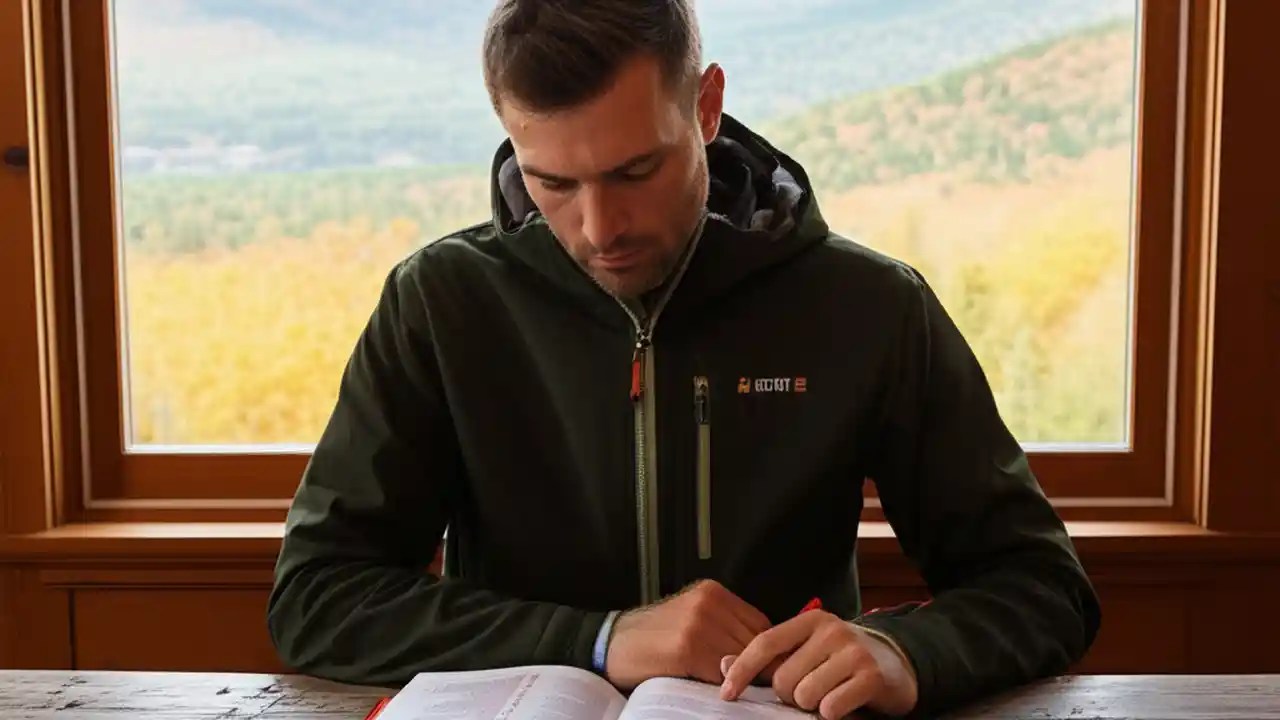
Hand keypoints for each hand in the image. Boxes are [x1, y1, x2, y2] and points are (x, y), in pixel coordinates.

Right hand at [605, 579, 770, 689]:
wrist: (611, 644)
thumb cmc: (653, 638)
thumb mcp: (693, 619)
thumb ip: (725, 628)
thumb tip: (763, 656)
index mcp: (713, 592)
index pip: (761, 624)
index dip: (763, 651)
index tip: (760, 670)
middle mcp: (709, 602)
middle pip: (755, 641)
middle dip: (754, 665)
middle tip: (749, 684)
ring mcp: (698, 623)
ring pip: (741, 658)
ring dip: (739, 677)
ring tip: (731, 688)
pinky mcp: (687, 648)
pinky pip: (722, 673)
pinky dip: (722, 686)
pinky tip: (711, 688)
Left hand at [720, 610, 917, 718]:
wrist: (897, 663)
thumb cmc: (841, 659)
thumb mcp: (807, 650)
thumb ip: (769, 659)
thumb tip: (722, 664)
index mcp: (810, 621)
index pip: (765, 643)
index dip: (742, 670)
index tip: (726, 693)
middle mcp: (831, 631)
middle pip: (784, 679)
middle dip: (789, 695)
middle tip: (810, 691)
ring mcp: (852, 652)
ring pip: (804, 696)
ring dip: (811, 705)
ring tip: (828, 695)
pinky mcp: (870, 677)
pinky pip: (830, 708)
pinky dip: (831, 713)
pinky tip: (842, 704)